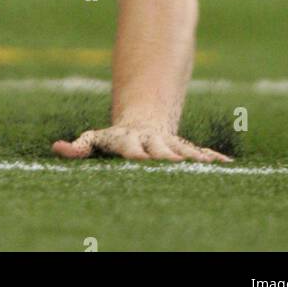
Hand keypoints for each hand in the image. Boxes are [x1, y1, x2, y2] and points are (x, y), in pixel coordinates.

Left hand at [52, 125, 232, 163]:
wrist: (143, 119)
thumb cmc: (114, 138)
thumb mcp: (95, 140)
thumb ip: (79, 147)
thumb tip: (57, 149)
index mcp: (130, 141)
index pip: (131, 148)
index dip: (135, 154)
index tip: (140, 160)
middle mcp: (152, 142)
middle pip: (161, 150)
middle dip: (169, 157)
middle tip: (177, 165)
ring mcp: (170, 144)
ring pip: (184, 151)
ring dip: (195, 159)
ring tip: (208, 167)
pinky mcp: (185, 149)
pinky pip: (202, 154)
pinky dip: (214, 160)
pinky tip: (229, 167)